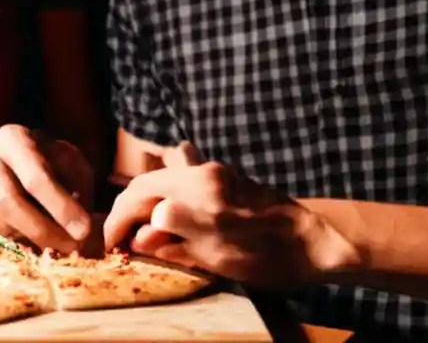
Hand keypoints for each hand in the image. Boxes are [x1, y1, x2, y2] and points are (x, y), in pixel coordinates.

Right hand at [0, 124, 93, 253]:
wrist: (25, 165)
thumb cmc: (55, 164)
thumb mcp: (74, 167)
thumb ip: (78, 191)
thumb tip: (78, 228)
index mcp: (13, 138)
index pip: (35, 177)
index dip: (60, 207)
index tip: (84, 229)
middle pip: (7, 200)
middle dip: (42, 229)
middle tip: (70, 245)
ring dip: (29, 236)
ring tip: (57, 241)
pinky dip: (14, 235)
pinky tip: (33, 231)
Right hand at [103, 160, 360, 288]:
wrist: (317, 240)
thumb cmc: (268, 253)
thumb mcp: (216, 255)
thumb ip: (173, 239)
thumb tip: (138, 237)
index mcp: (195, 189)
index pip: (138, 196)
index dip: (118, 221)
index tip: (110, 245)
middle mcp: (203, 173)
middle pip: (147, 182)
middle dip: (127, 208)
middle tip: (119, 237)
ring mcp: (216, 172)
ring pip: (164, 175)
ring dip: (144, 196)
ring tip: (139, 223)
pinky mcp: (228, 178)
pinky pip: (183, 174)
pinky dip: (165, 189)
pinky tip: (168, 203)